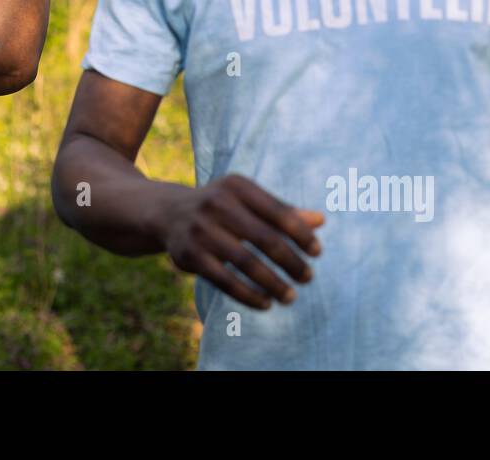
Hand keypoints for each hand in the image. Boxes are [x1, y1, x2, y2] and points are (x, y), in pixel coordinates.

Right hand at [161, 174, 322, 309]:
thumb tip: (321, 220)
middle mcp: (217, 204)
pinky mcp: (189, 255)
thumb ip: (282, 211)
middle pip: (264, 238)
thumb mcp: (247, 201)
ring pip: (246, 263)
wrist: (168, 213)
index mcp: (237, 186)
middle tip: (308, 278)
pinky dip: (249, 295)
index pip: (278, 212)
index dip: (301, 234)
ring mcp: (200, 230)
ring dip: (273, 283)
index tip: (317, 253)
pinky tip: (266, 303)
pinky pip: (225, 280)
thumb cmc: (221, 206)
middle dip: (291, 262)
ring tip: (291, 296)